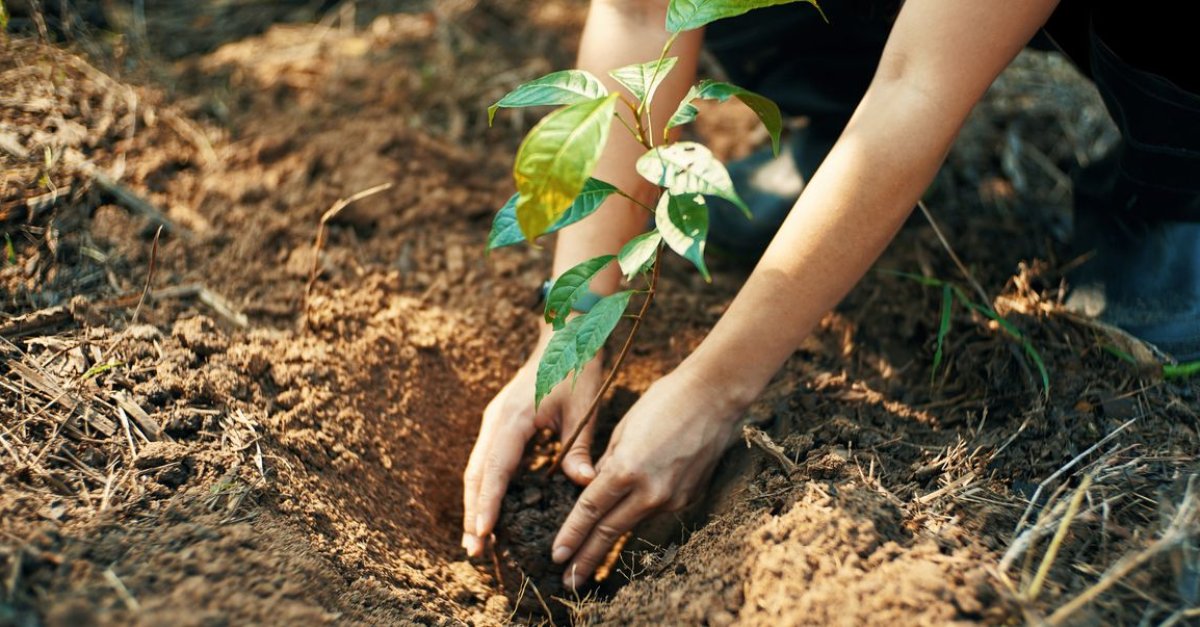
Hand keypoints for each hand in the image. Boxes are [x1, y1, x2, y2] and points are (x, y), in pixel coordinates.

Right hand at [461, 330, 602, 557]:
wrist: (565, 336)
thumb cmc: (576, 369)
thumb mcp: (584, 409)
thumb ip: (579, 448)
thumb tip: (584, 484)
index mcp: (513, 418)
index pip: (495, 469)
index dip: (487, 504)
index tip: (482, 534)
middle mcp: (496, 421)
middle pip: (476, 474)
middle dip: (473, 513)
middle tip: (473, 551)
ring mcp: (494, 422)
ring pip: (477, 469)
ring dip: (475, 503)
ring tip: (476, 539)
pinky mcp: (500, 424)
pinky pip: (487, 460)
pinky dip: (485, 488)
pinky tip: (489, 511)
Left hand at [550, 365, 745, 587]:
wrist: (715, 396)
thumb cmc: (665, 401)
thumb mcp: (624, 429)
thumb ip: (607, 464)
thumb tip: (595, 486)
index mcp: (627, 469)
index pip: (591, 511)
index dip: (571, 535)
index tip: (556, 555)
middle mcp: (650, 490)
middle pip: (610, 531)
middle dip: (586, 558)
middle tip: (568, 581)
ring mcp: (673, 497)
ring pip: (633, 523)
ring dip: (610, 542)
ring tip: (590, 563)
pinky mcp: (689, 497)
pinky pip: (656, 511)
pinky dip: (638, 515)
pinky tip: (627, 521)